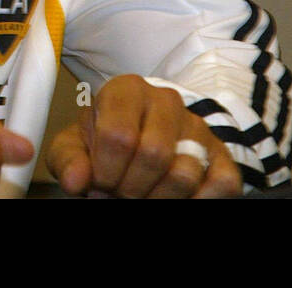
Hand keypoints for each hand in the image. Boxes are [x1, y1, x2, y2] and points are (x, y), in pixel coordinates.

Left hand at [45, 75, 242, 197]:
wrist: (140, 135)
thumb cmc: (102, 141)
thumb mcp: (74, 145)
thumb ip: (69, 160)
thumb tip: (76, 181)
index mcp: (126, 90)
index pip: (119, 136)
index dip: (106, 172)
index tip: (99, 183)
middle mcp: (166, 101)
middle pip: (154, 155)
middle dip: (131, 189)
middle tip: (120, 194)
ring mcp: (197, 126)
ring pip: (186, 173)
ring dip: (159, 198)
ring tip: (143, 195)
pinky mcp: (220, 153)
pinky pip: (222, 183)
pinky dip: (199, 201)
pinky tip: (174, 199)